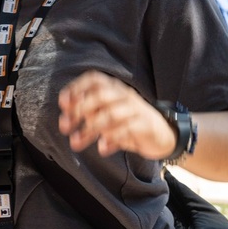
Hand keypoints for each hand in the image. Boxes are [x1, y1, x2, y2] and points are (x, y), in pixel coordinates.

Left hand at [59, 71, 176, 158]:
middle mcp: (125, 96)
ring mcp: (136, 110)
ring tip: (75, 143)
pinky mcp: (145, 126)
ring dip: (90, 129)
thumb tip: (65, 120)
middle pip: (100, 95)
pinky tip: (102, 149)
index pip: (94, 79)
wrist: (164, 135)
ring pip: (111, 115)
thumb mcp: (109, 116)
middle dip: (79, 110)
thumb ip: (90, 115)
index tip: (62, 103)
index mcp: (115, 89)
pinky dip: (111, 139)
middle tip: (64, 126)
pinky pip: (126, 130)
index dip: (76, 88)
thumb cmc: (130, 124)